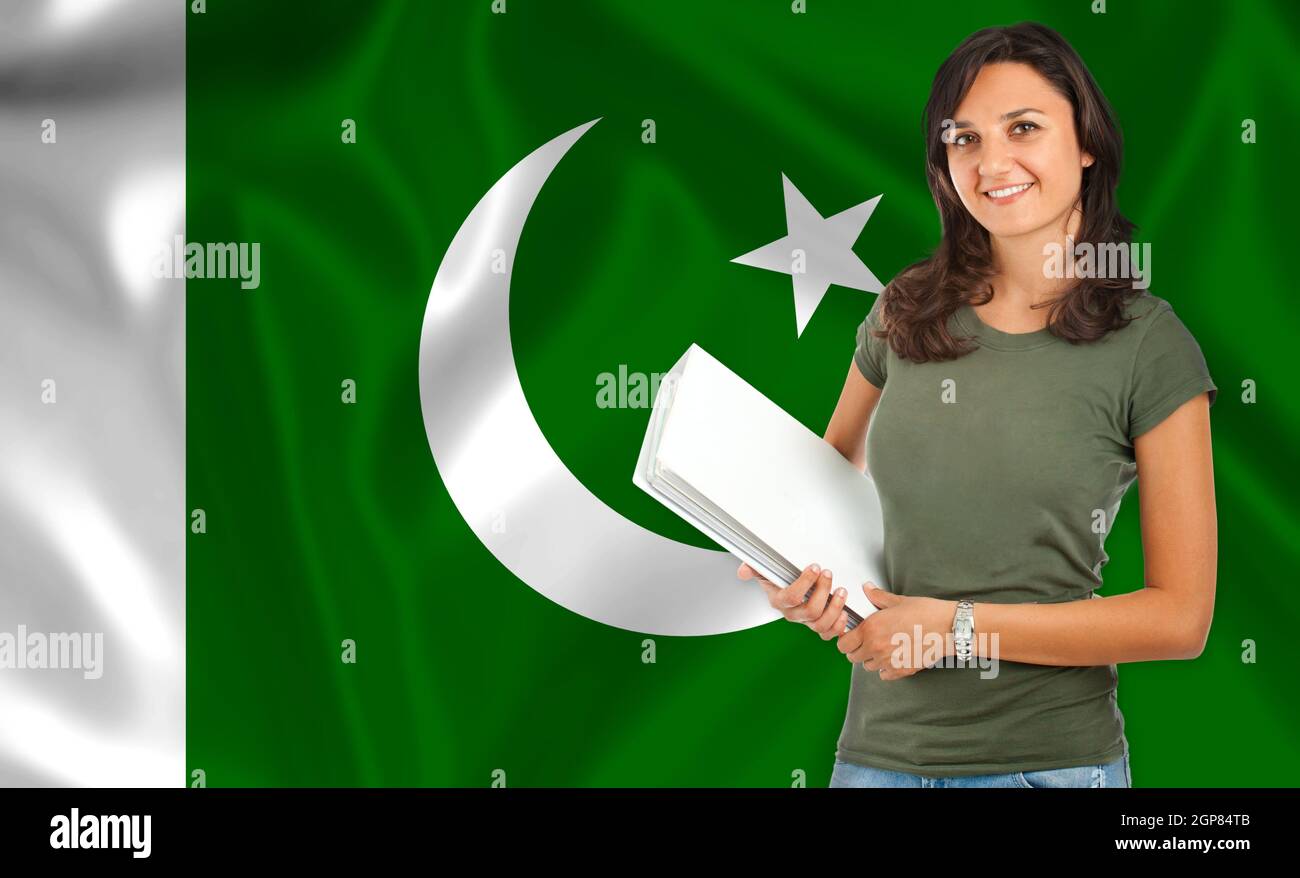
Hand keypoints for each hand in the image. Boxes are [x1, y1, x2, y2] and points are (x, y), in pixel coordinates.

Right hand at [737, 561, 850, 639]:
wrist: (787, 587)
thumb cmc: (779, 579)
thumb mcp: (764, 570)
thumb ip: (753, 567)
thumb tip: (743, 572)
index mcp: (779, 601)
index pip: (792, 597)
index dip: (805, 583)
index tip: (814, 567)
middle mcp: (792, 614)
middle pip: (810, 611)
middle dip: (823, 591)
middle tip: (828, 574)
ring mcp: (806, 622)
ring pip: (820, 625)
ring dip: (835, 608)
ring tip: (841, 591)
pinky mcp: (819, 625)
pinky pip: (828, 634)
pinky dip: (839, 626)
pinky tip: (844, 612)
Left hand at [836, 583, 954, 680]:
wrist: (947, 627)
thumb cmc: (925, 612)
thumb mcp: (898, 601)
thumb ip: (878, 597)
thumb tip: (868, 588)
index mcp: (870, 629)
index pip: (843, 644)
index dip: (846, 639)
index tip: (851, 636)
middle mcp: (876, 647)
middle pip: (853, 657)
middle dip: (857, 650)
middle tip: (867, 642)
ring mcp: (888, 661)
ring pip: (868, 667)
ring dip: (871, 659)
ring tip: (883, 648)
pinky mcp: (901, 671)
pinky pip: (884, 675)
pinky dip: (886, 669)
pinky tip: (894, 658)